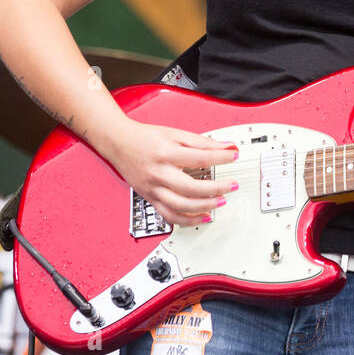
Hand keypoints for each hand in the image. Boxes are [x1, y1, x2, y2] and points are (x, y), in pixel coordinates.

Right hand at [98, 117, 237, 225]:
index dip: (221, 158)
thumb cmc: (146, 138)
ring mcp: (153, 189)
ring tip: (221, 201)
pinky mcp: (150, 198)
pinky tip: (204, 217)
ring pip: (181, 206)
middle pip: (191, 187)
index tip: (234, 156)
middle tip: (232, 185)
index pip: (200, 159)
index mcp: (167, 154)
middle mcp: (159, 174)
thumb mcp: (176, 134)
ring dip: (204, 207)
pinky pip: (169, 216)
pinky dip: (188, 220)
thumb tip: (227, 147)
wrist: (119, 143)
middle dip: (216, 188)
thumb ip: (202, 142)